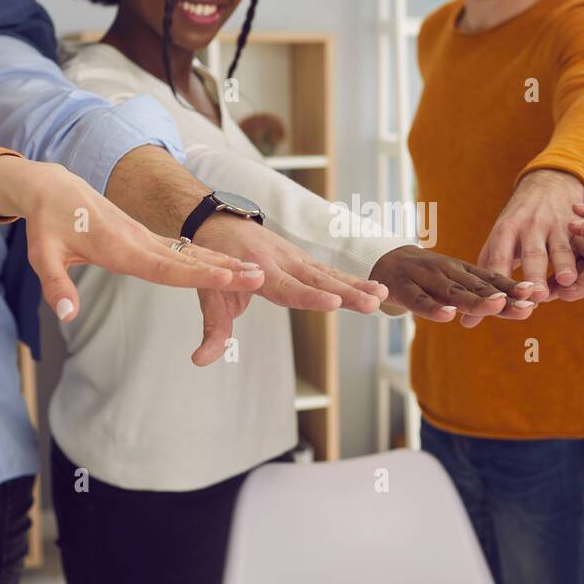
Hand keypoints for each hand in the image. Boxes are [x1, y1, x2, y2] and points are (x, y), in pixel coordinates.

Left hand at [0, 156, 260, 321]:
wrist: (56, 188)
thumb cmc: (49, 224)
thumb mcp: (43, 256)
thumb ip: (57, 287)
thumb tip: (67, 314)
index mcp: (120, 248)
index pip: (164, 266)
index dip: (197, 275)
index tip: (227, 278)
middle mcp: (141, 242)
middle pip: (190, 261)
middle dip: (226, 271)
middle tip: (261, 278)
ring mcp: (148, 239)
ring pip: (193, 255)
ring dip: (225, 266)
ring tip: (258, 275)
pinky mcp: (149, 240)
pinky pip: (185, 253)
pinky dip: (210, 261)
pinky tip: (231, 270)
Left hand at [188, 215, 387, 365]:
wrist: (219, 224)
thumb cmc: (215, 263)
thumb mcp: (210, 295)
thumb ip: (213, 329)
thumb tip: (200, 360)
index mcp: (261, 272)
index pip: (290, 289)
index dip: (311, 297)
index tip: (334, 303)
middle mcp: (285, 263)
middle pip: (320, 281)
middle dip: (347, 293)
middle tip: (372, 303)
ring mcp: (298, 260)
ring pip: (331, 275)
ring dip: (358, 286)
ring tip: (383, 296)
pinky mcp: (306, 262)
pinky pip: (333, 272)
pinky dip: (355, 280)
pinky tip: (380, 290)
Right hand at [368, 245, 536, 324]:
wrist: (385, 260)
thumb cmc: (427, 276)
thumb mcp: (454, 281)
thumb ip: (478, 293)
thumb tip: (514, 305)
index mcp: (462, 271)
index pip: (491, 280)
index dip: (513, 287)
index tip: (535, 295)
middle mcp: (448, 271)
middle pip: (478, 288)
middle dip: (503, 298)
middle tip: (527, 306)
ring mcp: (425, 278)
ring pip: (453, 292)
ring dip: (475, 300)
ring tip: (495, 307)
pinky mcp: (403, 288)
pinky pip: (420, 300)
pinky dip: (434, 308)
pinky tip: (448, 316)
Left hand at [478, 169, 583, 301]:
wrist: (546, 185)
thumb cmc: (516, 227)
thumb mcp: (497, 246)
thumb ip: (485, 283)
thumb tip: (466, 322)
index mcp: (505, 233)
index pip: (500, 258)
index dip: (501, 279)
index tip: (501, 301)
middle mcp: (529, 228)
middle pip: (532, 254)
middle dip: (534, 274)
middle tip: (538, 295)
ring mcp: (556, 225)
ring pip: (561, 247)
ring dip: (565, 264)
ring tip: (568, 281)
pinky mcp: (579, 225)